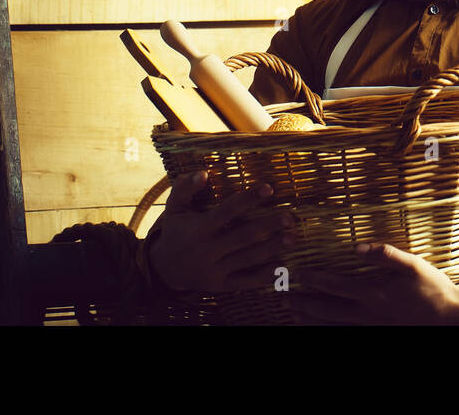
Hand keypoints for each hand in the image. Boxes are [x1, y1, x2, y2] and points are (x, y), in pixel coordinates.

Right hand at [147, 171, 295, 293]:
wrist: (165, 268)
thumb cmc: (176, 230)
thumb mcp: (174, 207)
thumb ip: (185, 187)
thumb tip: (204, 173)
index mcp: (197, 229)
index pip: (227, 211)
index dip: (248, 199)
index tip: (269, 188)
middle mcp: (206, 250)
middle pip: (243, 236)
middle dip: (268, 226)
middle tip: (290, 218)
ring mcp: (214, 270)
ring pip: (248, 259)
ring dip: (272, 249)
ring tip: (293, 238)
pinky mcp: (220, 286)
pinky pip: (245, 282)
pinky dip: (265, 276)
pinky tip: (282, 267)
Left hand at [286, 243, 458, 324]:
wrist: (451, 320)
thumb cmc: (433, 288)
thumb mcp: (414, 265)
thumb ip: (386, 254)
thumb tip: (358, 246)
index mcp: (375, 294)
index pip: (336, 286)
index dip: (315, 280)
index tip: (298, 273)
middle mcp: (368, 314)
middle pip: (327, 310)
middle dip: (303, 303)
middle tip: (282, 296)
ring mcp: (371, 327)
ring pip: (332, 325)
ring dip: (310, 319)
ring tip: (291, 313)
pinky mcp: (376, 333)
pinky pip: (345, 333)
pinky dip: (327, 330)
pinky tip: (317, 326)